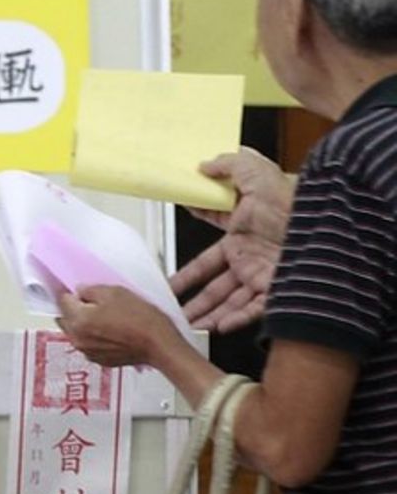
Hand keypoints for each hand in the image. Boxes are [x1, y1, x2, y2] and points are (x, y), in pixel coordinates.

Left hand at [55, 286, 181, 367]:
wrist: (158, 344)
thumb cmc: (141, 320)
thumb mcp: (115, 292)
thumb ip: (91, 290)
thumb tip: (81, 291)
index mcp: (79, 321)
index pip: (62, 301)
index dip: (69, 291)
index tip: (73, 288)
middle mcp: (78, 339)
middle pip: (65, 318)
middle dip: (72, 308)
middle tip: (87, 299)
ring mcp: (88, 351)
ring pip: (75, 332)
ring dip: (82, 322)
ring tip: (102, 314)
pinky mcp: (98, 359)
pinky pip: (88, 343)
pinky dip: (93, 335)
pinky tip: (109, 328)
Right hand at [170, 147, 294, 332]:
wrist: (323, 214)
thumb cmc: (290, 195)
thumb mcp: (254, 170)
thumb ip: (227, 165)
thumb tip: (205, 165)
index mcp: (241, 237)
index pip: (207, 259)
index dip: (189, 272)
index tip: (170, 282)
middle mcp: (250, 259)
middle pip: (215, 287)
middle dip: (194, 301)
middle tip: (173, 311)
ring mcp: (262, 275)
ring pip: (229, 302)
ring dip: (209, 315)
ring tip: (189, 324)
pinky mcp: (277, 288)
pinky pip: (254, 309)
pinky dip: (236, 320)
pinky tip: (219, 328)